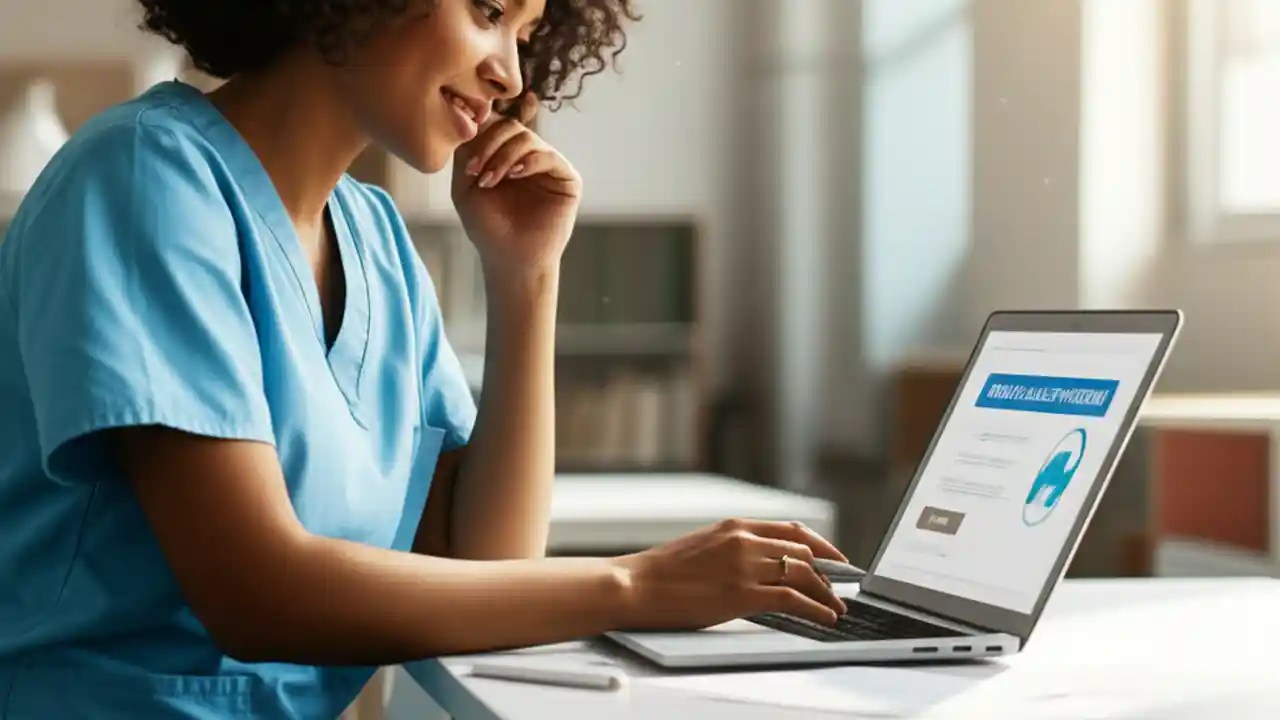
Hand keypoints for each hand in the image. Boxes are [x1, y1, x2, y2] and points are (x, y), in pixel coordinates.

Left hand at [452, 94, 581, 275]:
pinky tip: (514, 176)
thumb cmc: (487, 227)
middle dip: (488, 144)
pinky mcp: (567, 179)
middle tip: (475, 170)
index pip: (493, 124)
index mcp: (504, 154)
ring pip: (526, 138)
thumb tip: (471, 116)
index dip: (478, 127)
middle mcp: (527, 156)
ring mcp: (548, 165)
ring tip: (489, 180)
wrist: (510, 259)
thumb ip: (467, 151)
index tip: (462, 142)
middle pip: (508, 126)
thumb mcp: (465, 185)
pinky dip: (528, 161)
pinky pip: (548, 156)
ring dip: (503, 156)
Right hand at [615, 519, 850, 630]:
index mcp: (736, 525)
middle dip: (829, 572)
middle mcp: (745, 540)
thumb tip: (760, 564)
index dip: (822, 546)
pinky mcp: (742, 594)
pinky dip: (816, 609)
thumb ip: (733, 548)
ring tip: (837, 607)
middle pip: (804, 552)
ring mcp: (745, 566)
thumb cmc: (662, 571)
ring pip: (804, 574)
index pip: (793, 530)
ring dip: (827, 593)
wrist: (635, 585)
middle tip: (840, 588)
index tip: (836, 559)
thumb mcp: (703, 545)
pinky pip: (793, 600)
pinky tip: (826, 618)